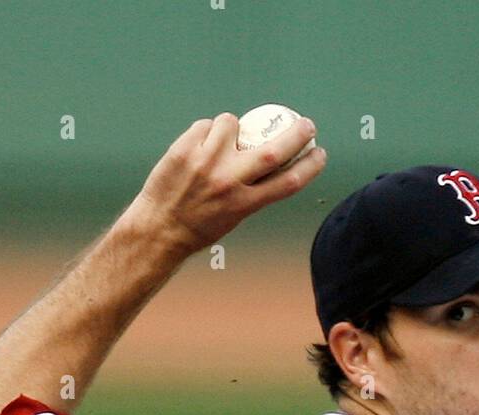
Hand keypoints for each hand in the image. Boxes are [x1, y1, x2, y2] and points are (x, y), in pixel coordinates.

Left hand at [126, 112, 326, 254]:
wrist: (158, 228)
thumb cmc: (199, 226)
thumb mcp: (235, 216)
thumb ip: (253, 189)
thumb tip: (272, 158)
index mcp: (245, 204)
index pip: (288, 181)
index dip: (310, 165)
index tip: (320, 153)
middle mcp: (229, 182)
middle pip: (272, 150)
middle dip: (295, 134)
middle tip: (305, 125)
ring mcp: (206, 163)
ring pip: (230, 123)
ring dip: (230, 127)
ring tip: (220, 144)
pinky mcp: (185, 149)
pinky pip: (205, 126)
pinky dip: (205, 132)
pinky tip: (198, 148)